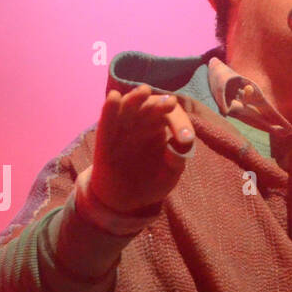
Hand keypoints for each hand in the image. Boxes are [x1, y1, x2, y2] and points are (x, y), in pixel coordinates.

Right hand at [88, 83, 194, 212]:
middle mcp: (141, 124)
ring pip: (128, 107)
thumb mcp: (169, 176)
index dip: (180, 124)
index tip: (185, 139)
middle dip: (160, 104)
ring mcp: (123, 129)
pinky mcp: (105, 138)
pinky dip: (110, 108)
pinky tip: (114, 97)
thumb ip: (176, 162)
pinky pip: (107, 119)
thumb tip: (178, 146)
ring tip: (145, 91)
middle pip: (150, 106)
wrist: (125, 199)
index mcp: (160, 129)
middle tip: (171, 103)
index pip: (171, 118)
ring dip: (135, 98)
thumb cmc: (150, 182)